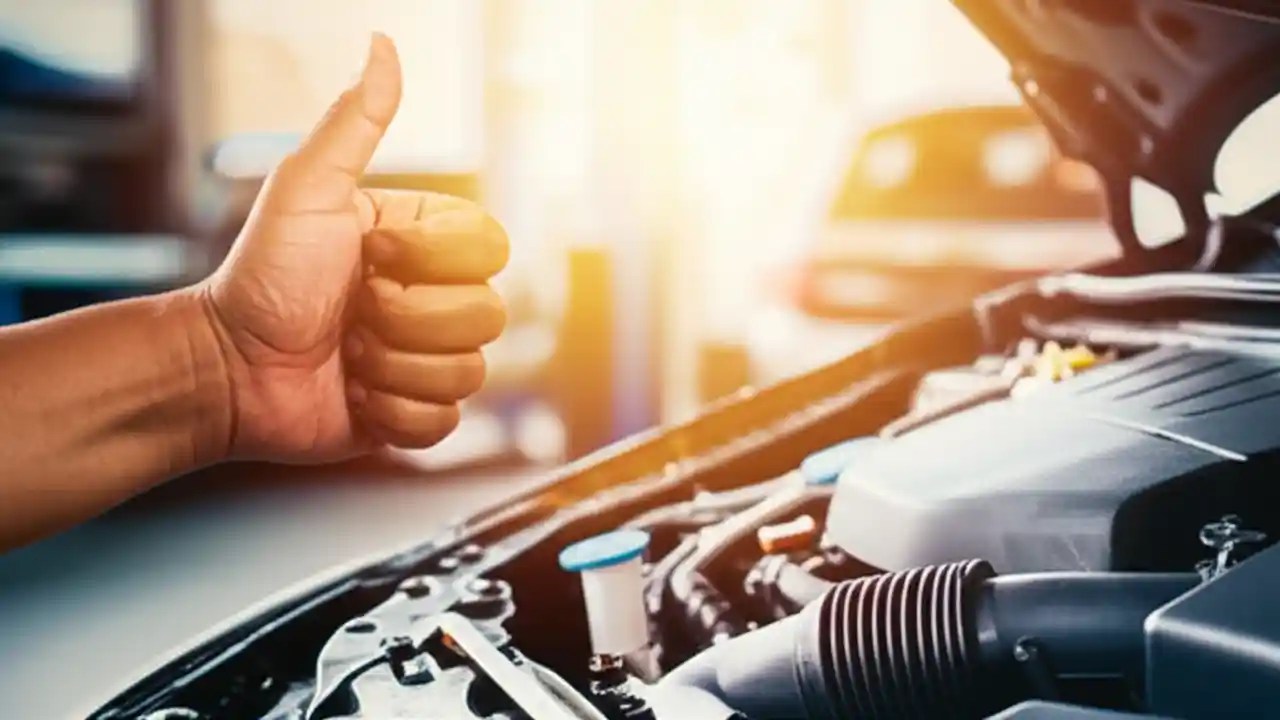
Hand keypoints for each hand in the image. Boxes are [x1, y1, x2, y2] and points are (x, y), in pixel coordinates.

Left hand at [200, 34, 507, 461]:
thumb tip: (384, 44)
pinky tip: (355, 397)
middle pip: (490, 315)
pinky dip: (394, 415)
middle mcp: (436, 299)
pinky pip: (446, 423)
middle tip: (351, 315)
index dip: (431, 261)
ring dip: (395, 368)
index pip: (491, 249)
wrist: (226, 369)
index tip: (368, 257)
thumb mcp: (306, 190)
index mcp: (425, 245)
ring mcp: (429, 359)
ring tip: (347, 358)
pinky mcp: (416, 416)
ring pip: (471, 372)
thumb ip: (356, 122)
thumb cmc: (261, 275)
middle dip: (407, 321)